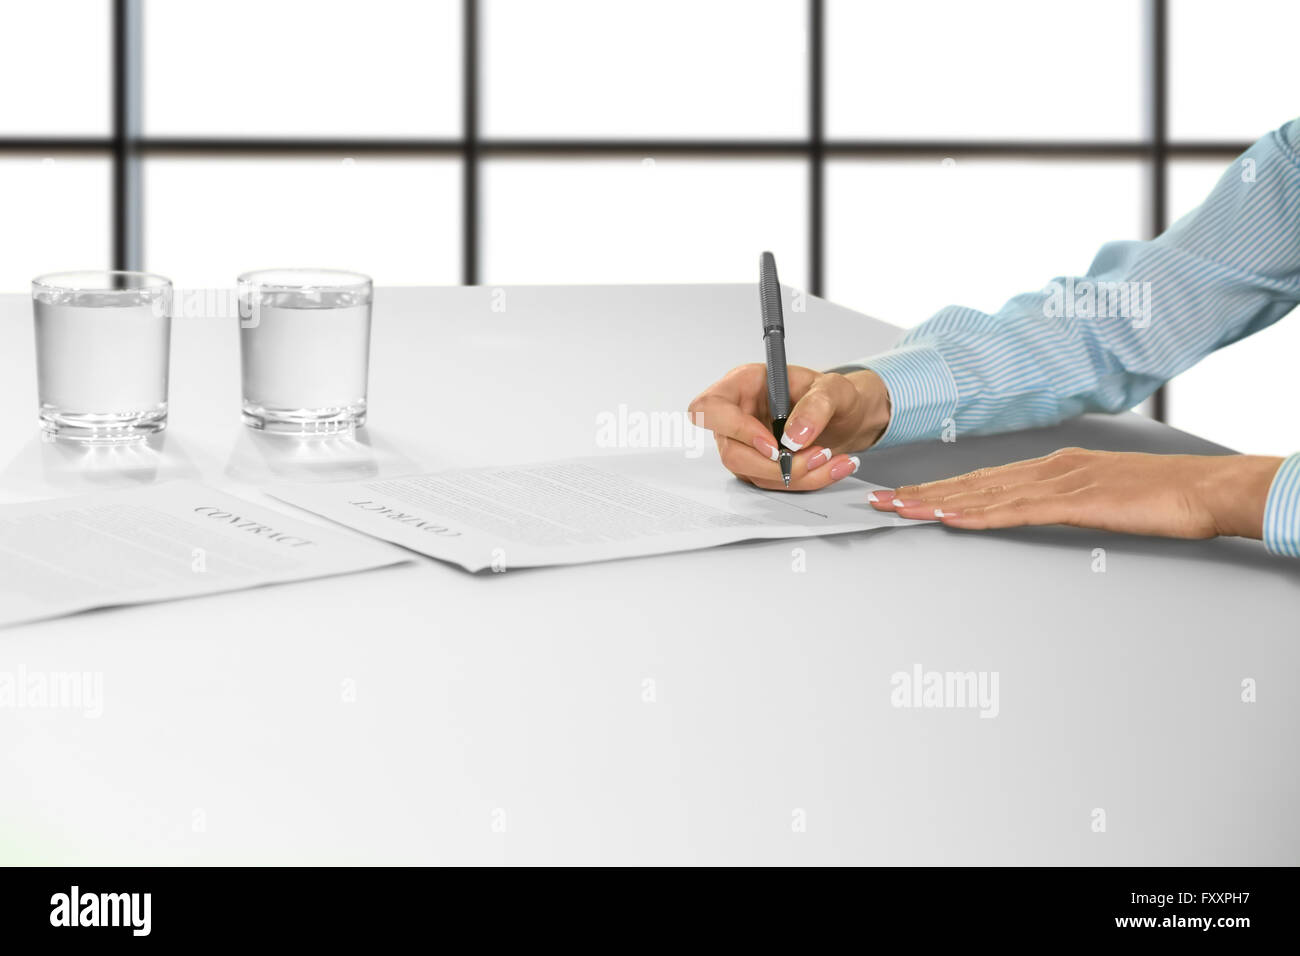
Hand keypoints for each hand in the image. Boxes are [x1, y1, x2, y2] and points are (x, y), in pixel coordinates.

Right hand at [688, 364, 890, 489]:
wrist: (846, 417)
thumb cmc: (831, 395)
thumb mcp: (832, 389)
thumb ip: (815, 406)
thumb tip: (794, 436)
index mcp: (743, 385)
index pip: (710, 408)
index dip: (735, 430)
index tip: (773, 443)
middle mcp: (738, 415)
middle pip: (731, 453)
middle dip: (774, 464)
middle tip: (814, 455)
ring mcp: (745, 445)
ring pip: (752, 474)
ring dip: (796, 474)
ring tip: (831, 458)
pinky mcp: (760, 466)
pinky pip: (774, 484)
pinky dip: (807, 480)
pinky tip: (831, 467)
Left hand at [870, 447, 1283, 539]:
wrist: (1203, 488)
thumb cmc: (1161, 494)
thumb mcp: (1100, 496)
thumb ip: (1064, 502)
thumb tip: (1036, 513)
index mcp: (1053, 466)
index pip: (983, 479)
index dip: (939, 487)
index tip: (904, 494)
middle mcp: (1048, 468)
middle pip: (972, 483)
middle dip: (922, 492)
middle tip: (880, 500)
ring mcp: (1059, 482)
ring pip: (984, 494)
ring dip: (937, 502)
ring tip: (898, 509)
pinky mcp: (1074, 501)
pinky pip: (1015, 510)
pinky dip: (977, 514)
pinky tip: (950, 517)